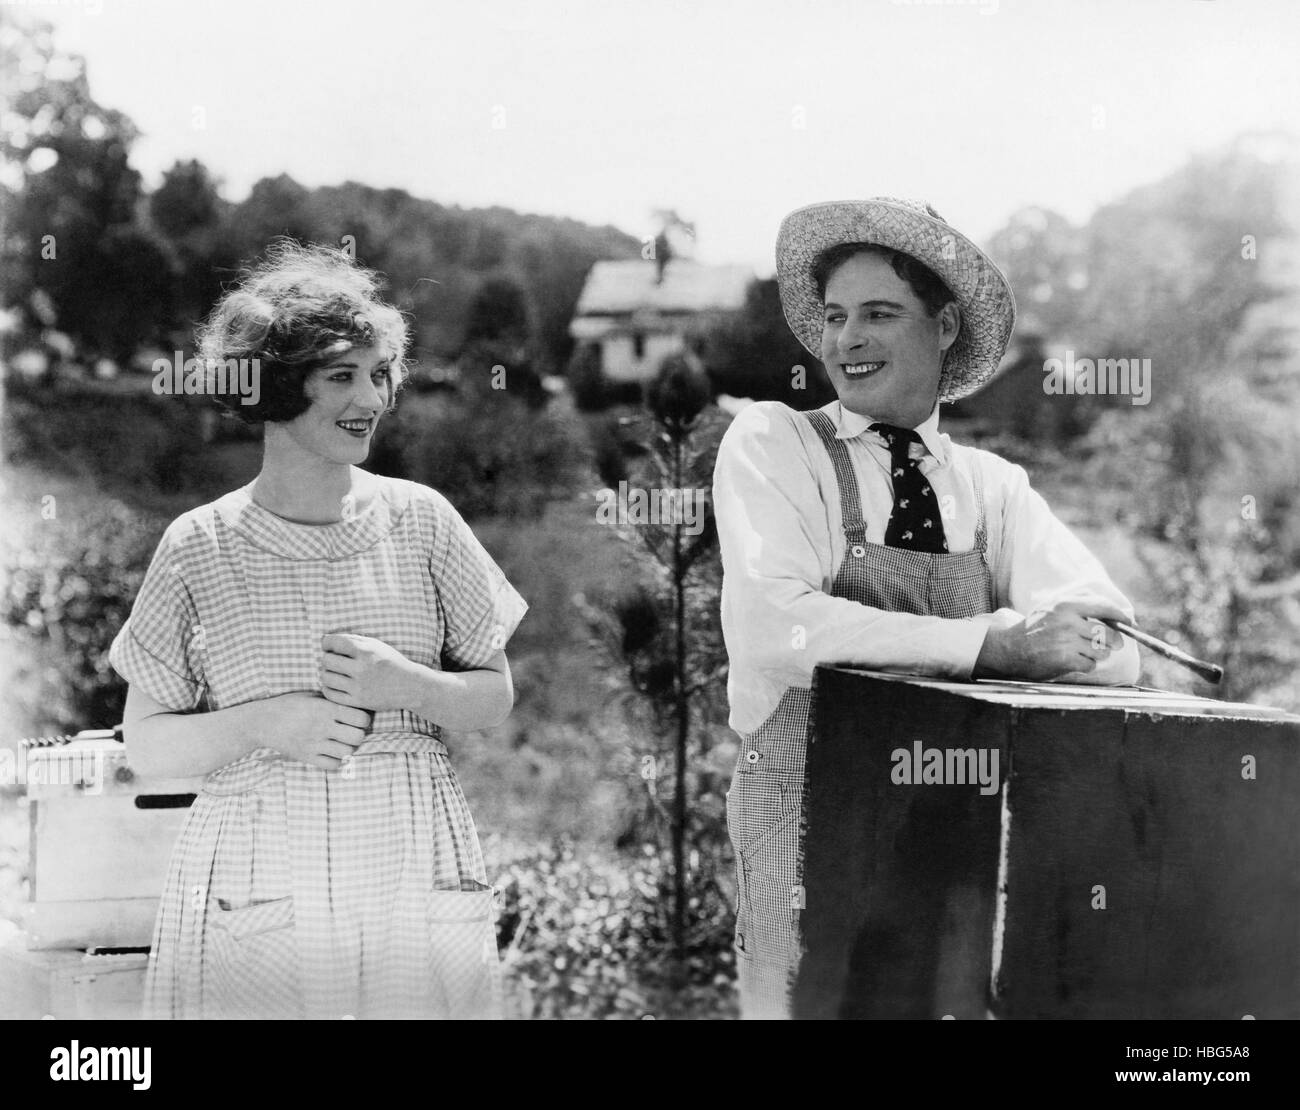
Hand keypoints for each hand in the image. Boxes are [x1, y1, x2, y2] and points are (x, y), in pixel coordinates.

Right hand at [262, 691, 370, 769]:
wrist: (262, 722)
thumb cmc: (289, 705)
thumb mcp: (311, 696)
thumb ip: (333, 701)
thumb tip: (356, 704)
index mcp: (326, 709)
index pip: (361, 718)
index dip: (364, 719)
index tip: (358, 718)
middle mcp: (322, 727)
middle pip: (358, 737)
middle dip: (359, 734)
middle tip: (352, 731)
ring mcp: (315, 744)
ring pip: (347, 753)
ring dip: (349, 748)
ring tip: (342, 742)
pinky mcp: (307, 757)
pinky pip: (333, 765)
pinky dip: (337, 760)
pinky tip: (332, 752)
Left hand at [319, 632, 420, 712]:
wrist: (410, 686)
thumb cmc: (391, 662)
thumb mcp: (376, 645)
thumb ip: (352, 639)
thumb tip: (324, 640)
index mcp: (366, 651)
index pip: (332, 643)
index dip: (327, 643)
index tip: (331, 647)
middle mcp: (361, 669)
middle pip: (326, 660)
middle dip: (327, 658)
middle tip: (333, 660)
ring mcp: (359, 687)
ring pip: (326, 677)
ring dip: (326, 673)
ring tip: (334, 672)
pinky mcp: (358, 701)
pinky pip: (330, 694)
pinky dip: (328, 688)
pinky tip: (335, 685)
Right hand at [974, 600, 1126, 680]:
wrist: (1009, 649)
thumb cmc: (1035, 628)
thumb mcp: (1053, 606)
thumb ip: (1081, 603)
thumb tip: (1117, 612)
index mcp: (1065, 604)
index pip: (1104, 607)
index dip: (1121, 616)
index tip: (1130, 624)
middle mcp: (1067, 621)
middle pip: (1109, 633)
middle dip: (1113, 641)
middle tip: (1110, 644)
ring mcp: (1066, 641)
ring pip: (1102, 651)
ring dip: (1097, 654)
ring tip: (1081, 651)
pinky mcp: (1065, 660)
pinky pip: (1090, 664)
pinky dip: (1085, 665)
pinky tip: (1071, 661)